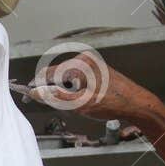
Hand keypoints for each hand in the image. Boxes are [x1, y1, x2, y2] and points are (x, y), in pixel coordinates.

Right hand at [26, 50, 160, 125]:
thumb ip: (55, 97)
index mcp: (79, 64)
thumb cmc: (112, 103)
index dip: (36, 85)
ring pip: (67, 77)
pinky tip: (85, 99)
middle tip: (63, 106)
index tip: (28, 95)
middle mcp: (84, 59)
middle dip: (55, 90)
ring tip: (79, 104)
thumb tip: (35, 92)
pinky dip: (75, 89)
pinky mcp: (96, 69)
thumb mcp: (80, 103)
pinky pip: (77, 78)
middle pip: (57, 74)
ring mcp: (91, 63)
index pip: (48, 73)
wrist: (136, 103)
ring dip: (66, 91)